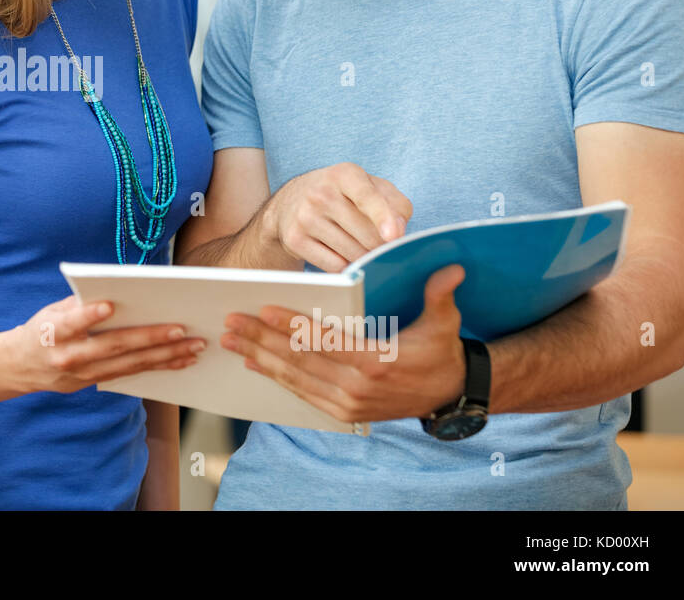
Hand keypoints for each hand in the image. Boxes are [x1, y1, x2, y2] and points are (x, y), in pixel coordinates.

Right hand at [7, 295, 205, 394]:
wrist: (21, 366)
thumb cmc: (41, 329)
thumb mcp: (50, 311)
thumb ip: (79, 304)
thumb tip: (117, 291)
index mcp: (53, 332)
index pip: (72, 323)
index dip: (89, 315)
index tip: (109, 306)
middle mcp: (69, 356)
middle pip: (113, 346)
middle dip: (150, 338)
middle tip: (181, 330)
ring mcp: (83, 374)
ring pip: (130, 364)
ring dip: (165, 356)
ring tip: (193, 347)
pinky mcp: (94, 382)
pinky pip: (131, 374)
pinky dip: (158, 367)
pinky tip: (180, 360)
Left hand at [221, 264, 468, 422]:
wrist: (449, 395)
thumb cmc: (440, 352)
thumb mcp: (444, 323)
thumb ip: (439, 296)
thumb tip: (451, 269)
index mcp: (376, 362)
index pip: (325, 341)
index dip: (292, 326)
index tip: (264, 309)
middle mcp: (357, 387)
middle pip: (300, 359)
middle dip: (261, 339)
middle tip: (231, 322)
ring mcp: (348, 403)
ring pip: (295, 377)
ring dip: (259, 357)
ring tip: (232, 339)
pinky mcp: (343, 413)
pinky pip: (302, 393)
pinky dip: (276, 377)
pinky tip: (253, 362)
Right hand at [260, 162, 413, 270]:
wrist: (290, 202)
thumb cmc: (341, 194)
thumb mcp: (370, 186)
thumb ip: (396, 204)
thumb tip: (398, 231)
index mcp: (344, 174)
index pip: (366, 197)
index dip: (382, 216)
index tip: (394, 235)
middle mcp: (321, 194)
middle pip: (368, 235)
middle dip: (382, 245)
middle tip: (379, 240)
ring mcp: (306, 218)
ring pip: (354, 254)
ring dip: (365, 257)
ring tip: (358, 244)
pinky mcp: (295, 240)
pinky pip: (335, 267)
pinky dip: (346, 266)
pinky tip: (341, 253)